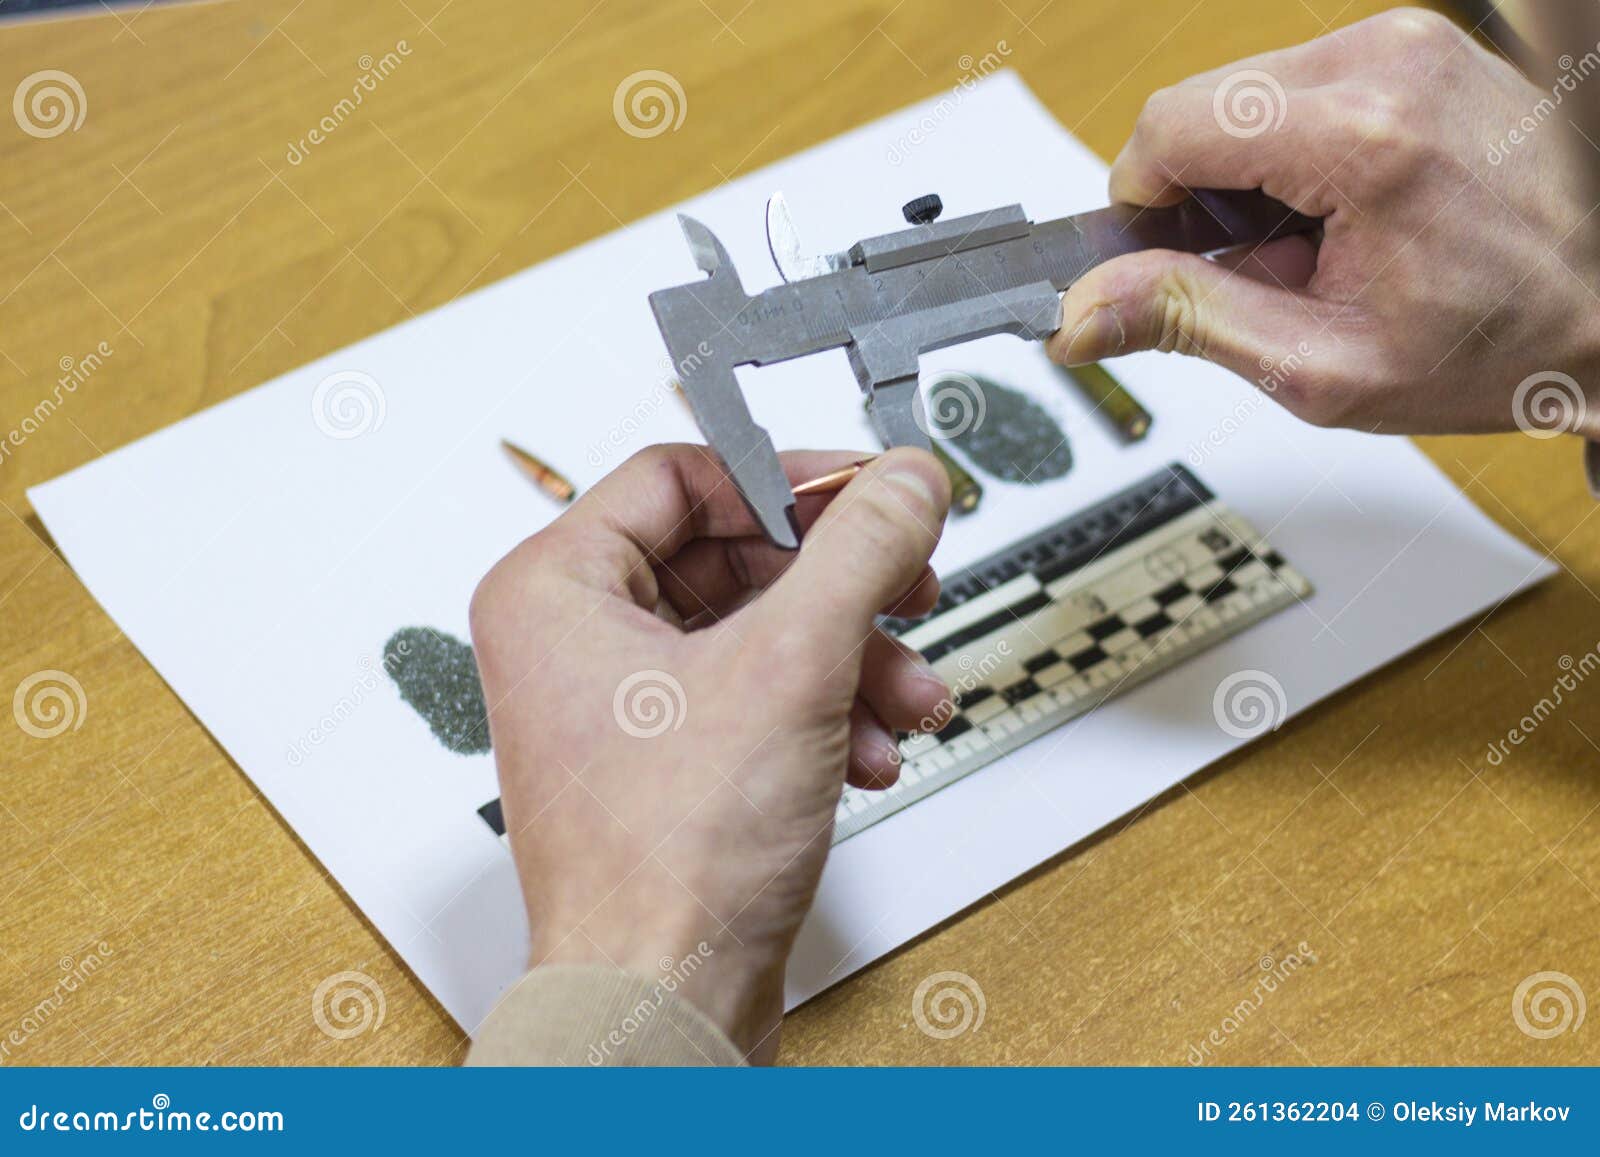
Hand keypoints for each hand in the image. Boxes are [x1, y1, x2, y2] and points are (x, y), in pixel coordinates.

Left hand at [469, 444, 951, 1061]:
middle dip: (839, 588)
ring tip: (904, 693)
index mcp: (554, 590)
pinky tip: (865, 751)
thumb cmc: (662, 865)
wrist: (663, 1001)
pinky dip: (822, 714)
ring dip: (849, 658)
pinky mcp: (666, 765)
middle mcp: (574, 642)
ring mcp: (619, 708)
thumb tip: (902, 481)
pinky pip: (757, 699)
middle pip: (733, 558)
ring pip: (758, 635)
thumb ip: (858, 552)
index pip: (681, 475)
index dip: (786, 482)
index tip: (865, 496)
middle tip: (906, 587)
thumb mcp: (790, 667)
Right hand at [1048, 7, 1599, 437]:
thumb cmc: (1498, 344)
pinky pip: (1299, 84)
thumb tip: (1082, 311)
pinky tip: (1340, 212)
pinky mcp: (1418, 46)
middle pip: (1202, 103)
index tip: (1152, 255)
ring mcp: (1409, 44)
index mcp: (1363, 138)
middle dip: (1197, 194)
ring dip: (1246, 176)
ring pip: (1243, 92)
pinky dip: (1292, 152)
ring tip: (1313, 246)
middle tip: (1256, 269)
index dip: (1136, 200)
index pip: (1170, 126)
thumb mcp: (1321, 365)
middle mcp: (1387, 62)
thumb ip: (1187, 322)